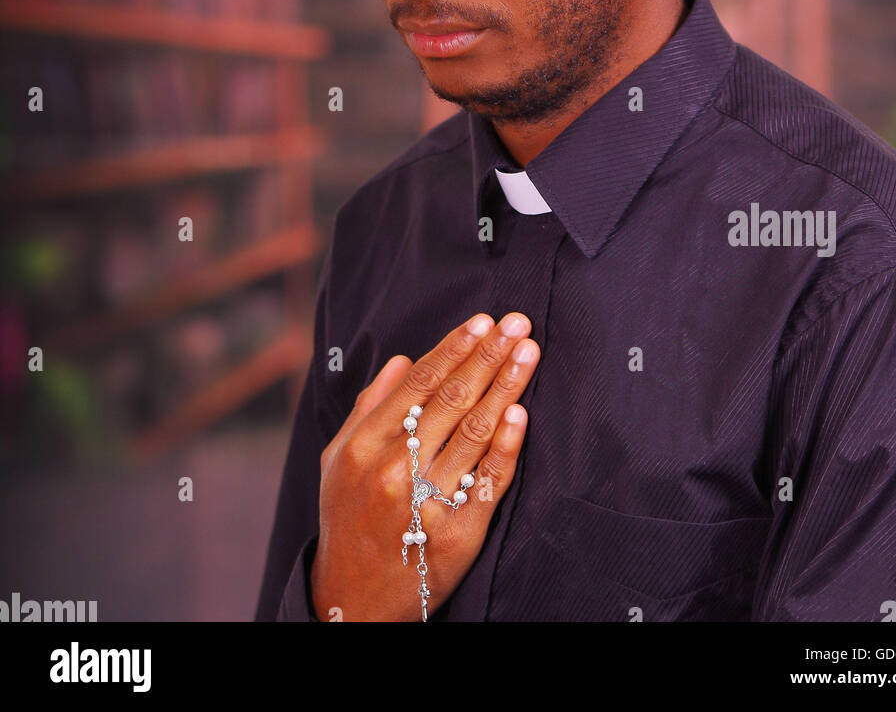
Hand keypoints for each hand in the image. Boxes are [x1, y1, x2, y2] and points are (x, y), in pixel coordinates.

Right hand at [309, 312, 538, 620]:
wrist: (355, 600)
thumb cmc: (348, 518)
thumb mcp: (340, 459)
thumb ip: (370, 407)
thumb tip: (406, 359)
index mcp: (364, 445)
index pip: (420, 383)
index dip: (455, 347)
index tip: (483, 321)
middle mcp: (394, 469)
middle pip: (452, 399)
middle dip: (489, 355)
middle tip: (518, 323)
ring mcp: (427, 502)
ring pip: (475, 431)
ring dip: (507, 386)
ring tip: (528, 354)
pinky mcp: (459, 534)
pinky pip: (489, 480)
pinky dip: (506, 443)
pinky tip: (520, 413)